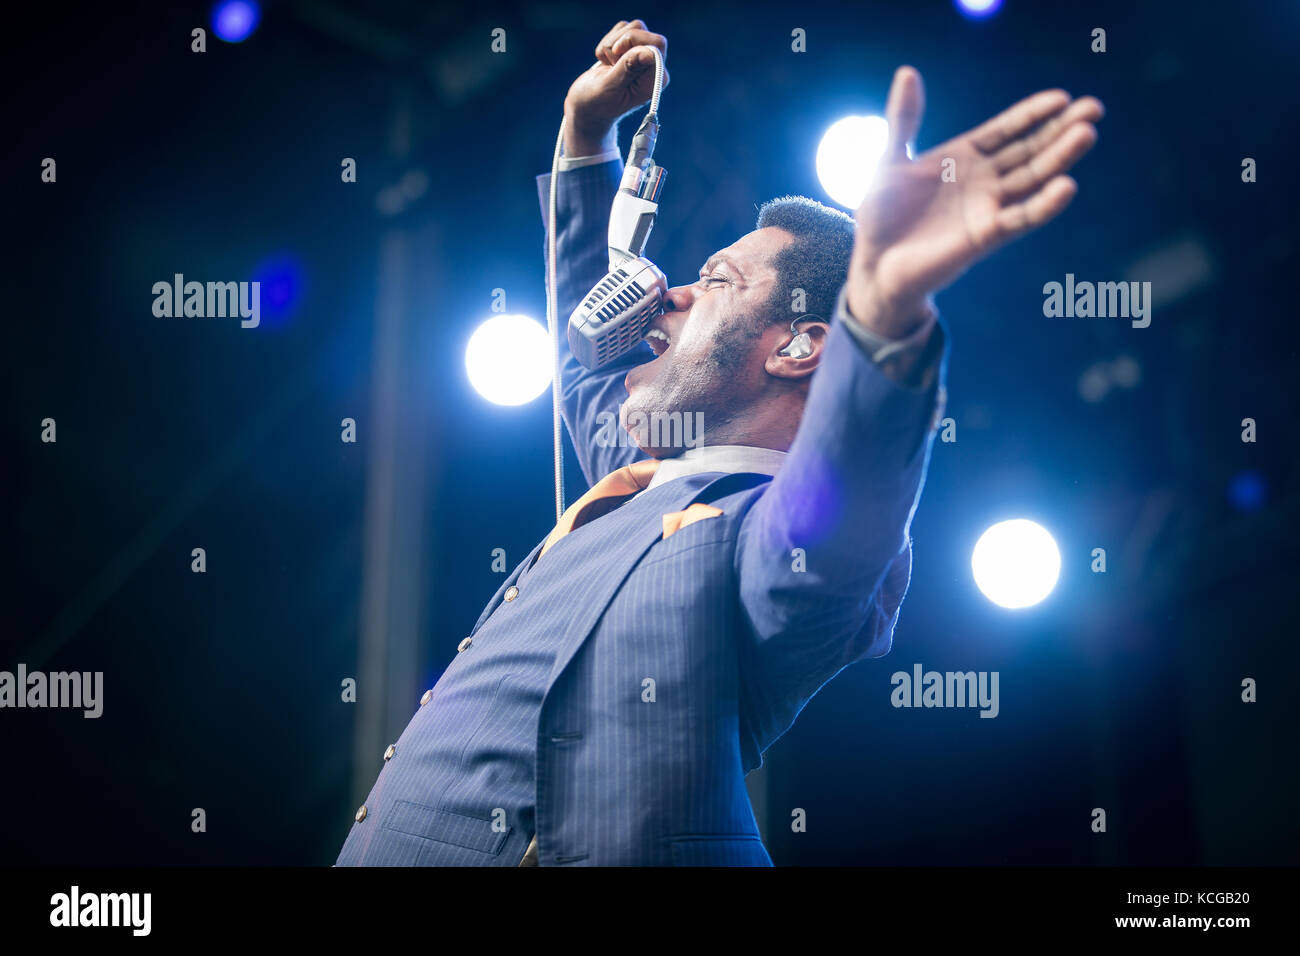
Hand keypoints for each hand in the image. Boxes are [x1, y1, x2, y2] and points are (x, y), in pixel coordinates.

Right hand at [563, 19, 668, 156]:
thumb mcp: (610, 87)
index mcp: (655, 80)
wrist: (585, 106)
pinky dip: (609, 42)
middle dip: (620, 42)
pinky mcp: (631, 49)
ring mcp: (643, 57)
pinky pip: (623, 28)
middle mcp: (653, 67)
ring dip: (612, 43)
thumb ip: (628, 69)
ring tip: (607, 65)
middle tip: (610, 63)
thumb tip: (649, 54)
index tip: (616, 54)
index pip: (656, 43)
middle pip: (643, 31)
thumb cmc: (596, 104)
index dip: (633, 42)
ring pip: (633, 27)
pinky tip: (606, 61)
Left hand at [845, 67, 1103, 338]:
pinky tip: (1066, 186)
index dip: (1032, 114)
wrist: (873, 264)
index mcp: (963, 158)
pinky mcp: (985, 236)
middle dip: (1060, 129)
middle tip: (1093, 109)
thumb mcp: (890, 160)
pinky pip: (1021, 219)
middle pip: (1029, 150)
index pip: (1006, 130)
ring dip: (1060, 158)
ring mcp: (987, 208)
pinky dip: (1044, 205)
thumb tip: (908, 72)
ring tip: (1086, 133)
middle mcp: (982, 181)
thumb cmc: (881, 216)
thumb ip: (903, 120)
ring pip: (1032, 179)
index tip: (1061, 97)